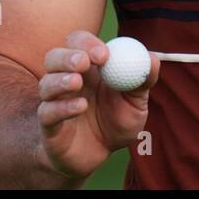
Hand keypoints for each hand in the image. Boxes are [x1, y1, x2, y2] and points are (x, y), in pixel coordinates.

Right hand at [36, 30, 160, 180]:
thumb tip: (152, 58)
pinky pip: (47, 112)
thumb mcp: (136, 102)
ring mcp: (54, 101)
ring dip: (60, 80)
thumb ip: (143, 80)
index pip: (78, 43)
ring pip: (46, 83)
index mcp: (88, 68)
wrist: (99, 156)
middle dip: (68, 56)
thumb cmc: (116, 122)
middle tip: (84, 63)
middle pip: (54, 56)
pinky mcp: (48, 125)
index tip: (103, 54)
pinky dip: (62, 107)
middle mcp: (67, 80)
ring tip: (76, 83)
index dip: (87, 43)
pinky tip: (80, 107)